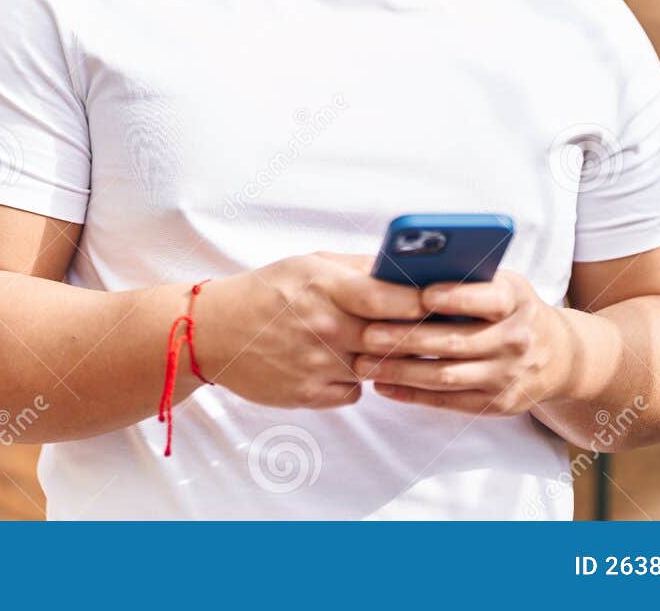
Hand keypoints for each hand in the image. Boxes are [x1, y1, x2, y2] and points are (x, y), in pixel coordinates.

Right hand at [192, 252, 432, 409]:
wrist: (213, 332)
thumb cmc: (266, 291)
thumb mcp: (307, 264)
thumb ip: (357, 268)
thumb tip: (405, 268)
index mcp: (326, 288)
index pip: (391, 298)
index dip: (423, 302)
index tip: (446, 300)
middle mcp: (325, 328)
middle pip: (394, 339)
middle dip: (418, 335)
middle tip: (440, 330)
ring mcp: (318, 364)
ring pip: (379, 368)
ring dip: (387, 359)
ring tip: (385, 345)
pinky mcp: (310, 394)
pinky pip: (355, 390)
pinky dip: (354, 379)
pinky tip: (339, 362)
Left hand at [351, 270, 572, 416]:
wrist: (559, 356)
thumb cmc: (512, 308)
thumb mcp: (503, 284)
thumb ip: (467, 278)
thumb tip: (407, 270)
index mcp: (516, 301)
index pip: (489, 299)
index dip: (455, 297)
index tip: (420, 294)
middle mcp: (516, 340)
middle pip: (456, 342)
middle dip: (407, 339)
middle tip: (367, 334)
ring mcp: (508, 376)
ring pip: (447, 376)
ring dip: (401, 372)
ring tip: (364, 364)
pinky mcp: (498, 404)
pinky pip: (449, 402)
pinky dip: (413, 396)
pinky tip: (383, 387)